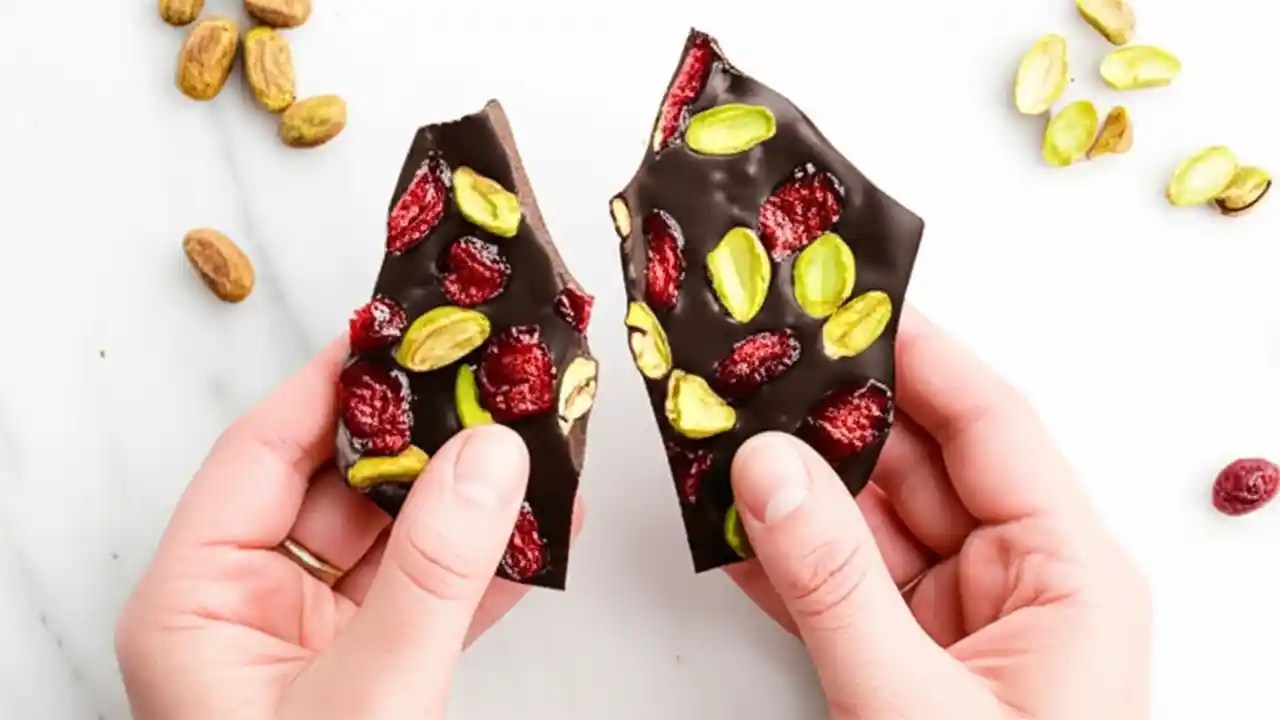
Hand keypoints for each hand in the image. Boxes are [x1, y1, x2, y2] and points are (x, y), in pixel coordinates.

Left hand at [117, 338, 573, 718]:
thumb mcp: (368, 699)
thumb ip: (433, 576)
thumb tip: (493, 454)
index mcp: (196, 601)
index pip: (263, 453)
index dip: (335, 382)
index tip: (404, 325)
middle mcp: (247, 611)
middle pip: (339, 487)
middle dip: (425, 437)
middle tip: (496, 376)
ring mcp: (313, 644)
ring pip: (396, 539)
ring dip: (469, 498)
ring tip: (539, 438)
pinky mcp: (372, 674)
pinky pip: (430, 596)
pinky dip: (488, 566)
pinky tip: (543, 529)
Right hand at [725, 307, 1149, 717]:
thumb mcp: (917, 704)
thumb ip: (837, 586)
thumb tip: (771, 471)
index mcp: (1069, 575)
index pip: (990, 426)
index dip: (918, 356)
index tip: (843, 306)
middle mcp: (1022, 586)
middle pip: (919, 466)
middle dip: (831, 421)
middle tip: (753, 375)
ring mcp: (962, 627)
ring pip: (870, 526)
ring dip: (795, 494)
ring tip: (723, 446)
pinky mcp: (911, 665)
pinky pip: (842, 590)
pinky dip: (786, 564)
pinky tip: (732, 531)